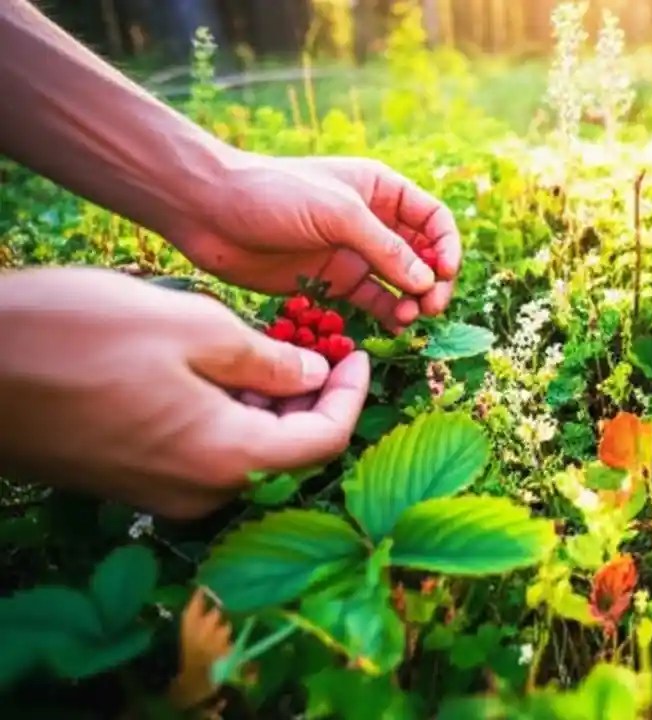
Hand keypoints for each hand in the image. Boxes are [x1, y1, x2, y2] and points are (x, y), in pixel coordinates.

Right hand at [0, 266, 368, 518]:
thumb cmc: (77, 337)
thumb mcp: (192, 326)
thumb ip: (266, 358)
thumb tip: (310, 373)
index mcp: (228, 457)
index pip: (326, 441)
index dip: (351, 394)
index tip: (357, 352)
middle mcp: (202, 490)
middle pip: (287, 451)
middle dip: (311, 396)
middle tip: (317, 343)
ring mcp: (163, 491)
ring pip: (245, 450)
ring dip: (267, 402)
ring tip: (267, 346)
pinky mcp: (131, 481)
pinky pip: (202, 453)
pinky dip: (226, 413)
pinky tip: (216, 368)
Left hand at [167, 153, 461, 332]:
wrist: (208, 210)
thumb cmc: (273, 194)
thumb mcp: (337, 213)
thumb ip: (385, 248)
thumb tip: (427, 281)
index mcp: (380, 190)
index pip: (433, 218)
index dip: (447, 245)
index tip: (444, 272)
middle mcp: (373, 222)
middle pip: (424, 254)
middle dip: (434, 280)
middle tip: (431, 305)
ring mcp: (353, 253)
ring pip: (401, 282)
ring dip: (413, 300)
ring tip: (409, 318)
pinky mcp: (332, 282)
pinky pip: (372, 301)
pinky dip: (387, 314)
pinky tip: (392, 325)